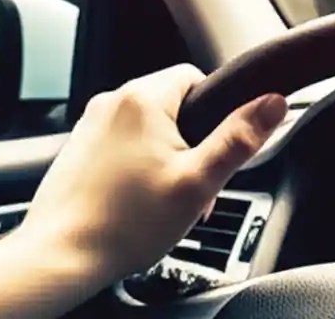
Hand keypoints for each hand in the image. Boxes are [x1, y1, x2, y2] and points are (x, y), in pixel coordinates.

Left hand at [14, 64, 287, 289]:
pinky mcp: (78, 149)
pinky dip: (138, 168)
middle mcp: (111, 102)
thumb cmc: (124, 223)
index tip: (214, 149)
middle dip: (191, 143)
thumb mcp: (197, 181)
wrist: (61, 256)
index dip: (215, 113)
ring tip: (165, 201)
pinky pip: (122, 146)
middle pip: (173, 106)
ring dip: (166, 159)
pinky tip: (139, 204)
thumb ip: (238, 139)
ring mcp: (90, 125)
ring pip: (148, 129)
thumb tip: (273, 103)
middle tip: (192, 186)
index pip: (196, 78)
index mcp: (143, 98)